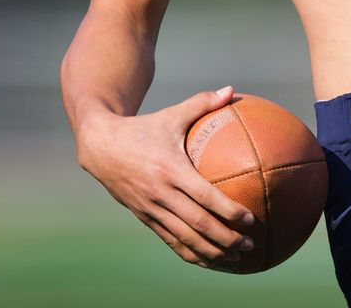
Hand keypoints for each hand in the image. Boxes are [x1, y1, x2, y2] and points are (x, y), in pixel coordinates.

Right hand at [76, 86, 256, 267]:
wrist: (101, 146)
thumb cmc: (143, 127)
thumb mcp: (172, 114)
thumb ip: (202, 102)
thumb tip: (232, 91)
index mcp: (171, 169)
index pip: (205, 196)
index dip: (228, 210)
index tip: (250, 219)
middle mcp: (161, 194)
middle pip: (198, 224)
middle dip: (226, 239)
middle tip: (250, 244)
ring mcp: (151, 209)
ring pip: (185, 239)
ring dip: (211, 252)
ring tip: (235, 258)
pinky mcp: (144, 218)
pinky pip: (170, 241)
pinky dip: (191, 253)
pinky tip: (208, 259)